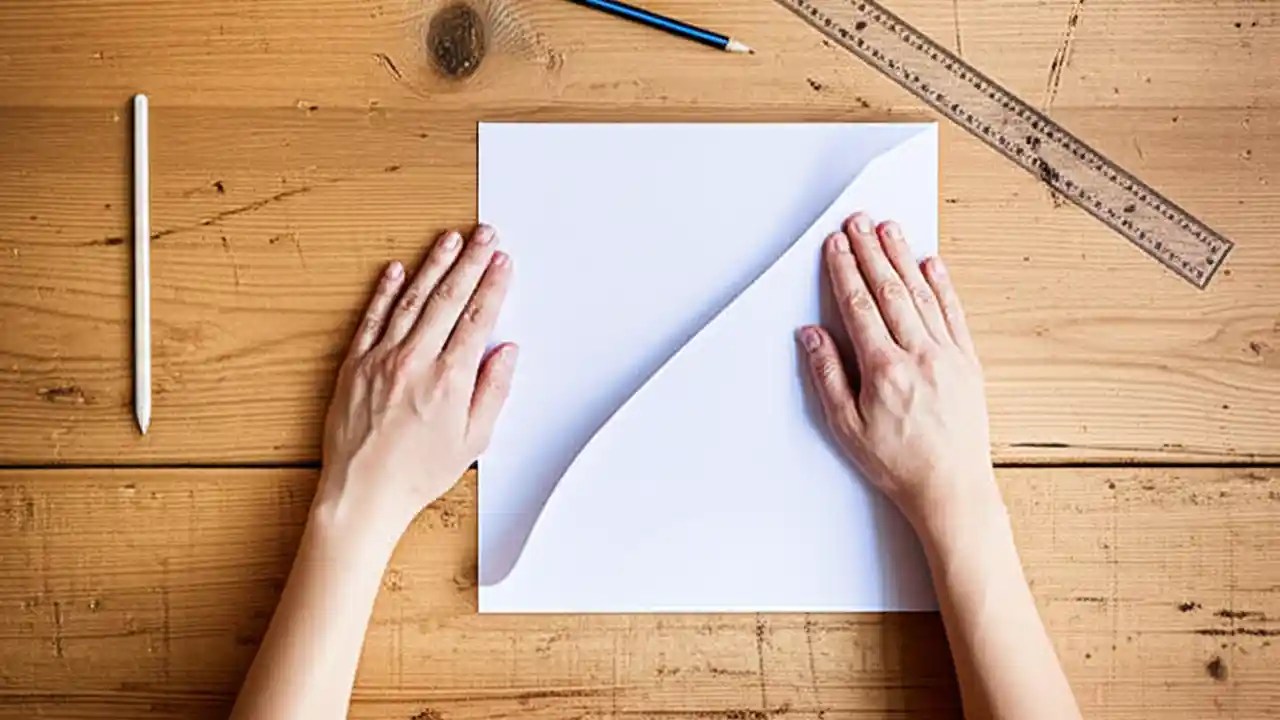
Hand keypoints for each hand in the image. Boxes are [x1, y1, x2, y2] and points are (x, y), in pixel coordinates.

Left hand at [315, 225, 517, 543]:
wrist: (362, 492)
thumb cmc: (417, 473)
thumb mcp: (473, 440)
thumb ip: (492, 391)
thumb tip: (506, 352)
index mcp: (449, 380)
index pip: (477, 318)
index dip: (493, 286)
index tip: (503, 263)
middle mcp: (414, 361)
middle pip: (448, 298)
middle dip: (470, 262)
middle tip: (485, 236)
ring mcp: (381, 359)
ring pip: (412, 300)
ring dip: (433, 265)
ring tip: (449, 240)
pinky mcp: (354, 364)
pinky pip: (372, 318)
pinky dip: (386, 291)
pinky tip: (398, 270)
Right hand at [798, 212, 995, 532]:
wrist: (951, 488)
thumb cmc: (897, 464)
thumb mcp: (846, 427)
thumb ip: (827, 375)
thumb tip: (812, 335)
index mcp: (884, 369)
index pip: (859, 306)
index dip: (844, 270)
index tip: (836, 245)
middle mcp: (919, 355)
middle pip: (890, 290)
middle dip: (870, 251)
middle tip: (857, 222)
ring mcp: (948, 355)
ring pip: (922, 294)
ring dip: (902, 257)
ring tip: (888, 230)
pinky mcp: (968, 362)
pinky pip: (953, 313)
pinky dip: (942, 285)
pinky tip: (931, 264)